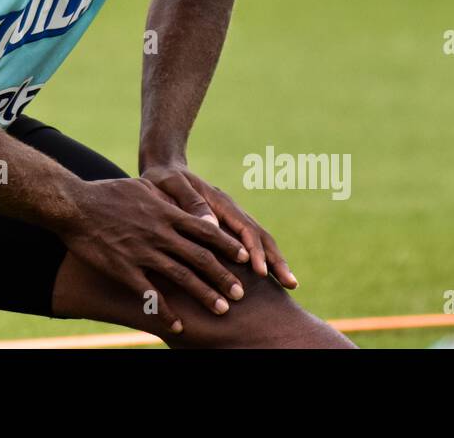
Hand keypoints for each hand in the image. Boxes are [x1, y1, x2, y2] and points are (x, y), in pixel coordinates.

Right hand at [54, 177, 250, 333]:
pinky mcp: (125, 269)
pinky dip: (166, 311)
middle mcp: (159, 233)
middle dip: (222, 276)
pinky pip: (150, 294)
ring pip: (181, 277)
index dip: (227, 245)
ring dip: (204, 294)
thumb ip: (166, 198)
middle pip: (199, 257)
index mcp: (165, 212)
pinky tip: (179, 324)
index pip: (205, 229)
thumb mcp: (142, 187)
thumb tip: (185, 203)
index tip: (245, 258)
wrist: (74, 205)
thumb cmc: (107, 193)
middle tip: (240, 293)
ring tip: (221, 309)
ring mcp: (143, 252)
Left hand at [140, 161, 297, 288]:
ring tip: (289, 285)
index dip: (254, 250)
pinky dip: (262, 259)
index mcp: (220, 201)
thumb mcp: (172, 185)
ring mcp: (231, 217)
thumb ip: (190, 202)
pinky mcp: (226, 225)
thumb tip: (212, 226)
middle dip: (276, 259)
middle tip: (290, 284)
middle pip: (260, 234)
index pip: (244, 228)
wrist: (164, 168)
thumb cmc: (163, 179)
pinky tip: (268, 278)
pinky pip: (249, 243)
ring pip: (260, 239)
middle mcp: (231, 209)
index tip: (260, 272)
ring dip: (275, 261)